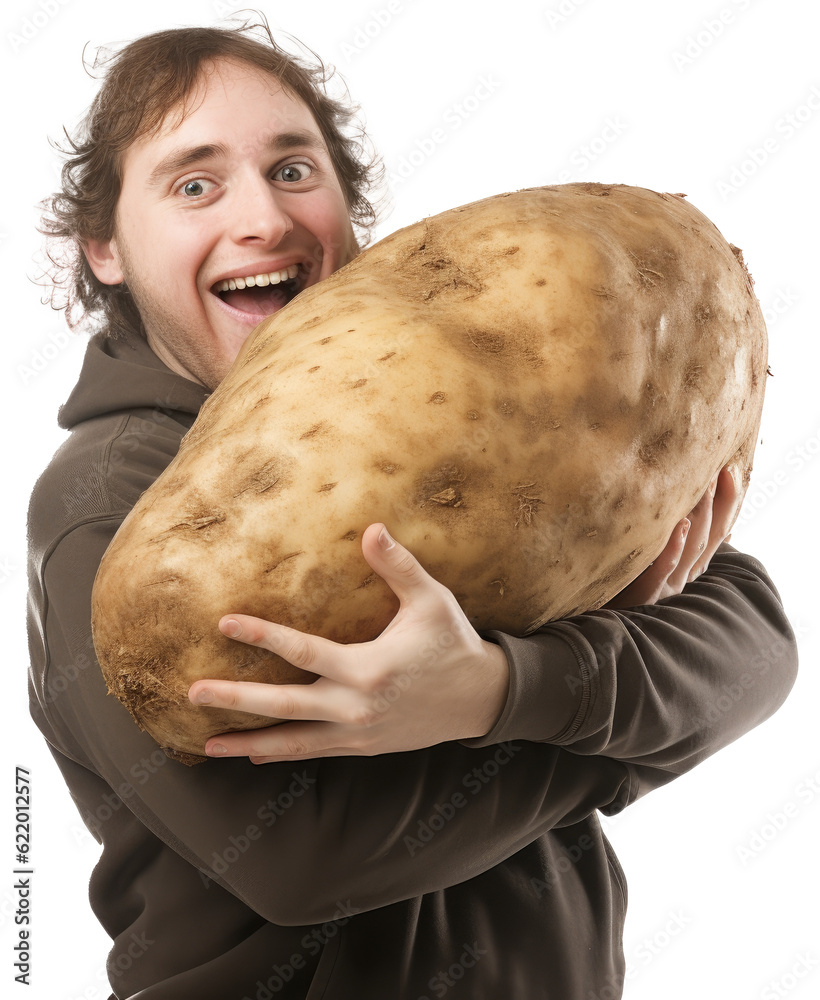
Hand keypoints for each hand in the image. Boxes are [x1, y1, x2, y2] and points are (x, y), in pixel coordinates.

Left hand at [188, 524, 509, 762]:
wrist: (481, 700)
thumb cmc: (453, 643)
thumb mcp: (432, 601)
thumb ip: (398, 567)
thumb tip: (371, 528)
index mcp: (369, 668)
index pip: (304, 651)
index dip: (263, 636)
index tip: (224, 623)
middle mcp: (357, 706)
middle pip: (285, 705)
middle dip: (237, 699)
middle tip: (193, 693)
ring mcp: (358, 732)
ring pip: (294, 741)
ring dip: (248, 742)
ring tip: (206, 745)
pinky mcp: (363, 745)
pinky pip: (314, 752)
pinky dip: (282, 753)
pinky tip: (254, 753)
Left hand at [605, 464, 742, 608]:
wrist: (600, 629)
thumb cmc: (621, 588)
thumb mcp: (652, 560)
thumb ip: (676, 541)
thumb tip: (711, 521)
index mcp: (689, 568)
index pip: (718, 531)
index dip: (728, 502)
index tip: (730, 469)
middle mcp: (683, 577)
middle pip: (708, 536)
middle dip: (718, 502)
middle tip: (719, 467)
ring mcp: (666, 589)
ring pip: (690, 549)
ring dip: (699, 515)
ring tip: (701, 484)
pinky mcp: (643, 600)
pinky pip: (659, 572)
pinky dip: (672, 549)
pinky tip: (677, 525)